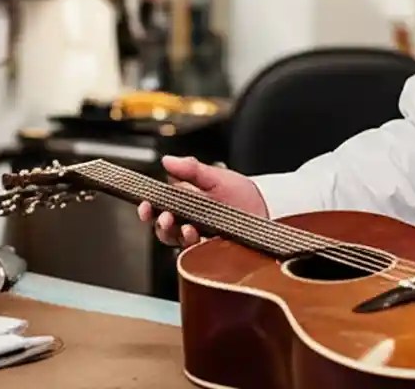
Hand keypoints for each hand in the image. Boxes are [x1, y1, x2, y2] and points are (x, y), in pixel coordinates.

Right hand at [136, 156, 268, 246]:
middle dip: (160, 224)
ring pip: (177, 241)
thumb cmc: (242, 194)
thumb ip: (193, 169)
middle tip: (165, 218)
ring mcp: (199, 238)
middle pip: (164, 228)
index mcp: (186, 202)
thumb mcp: (217, 177)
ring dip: (176, 235)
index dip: (149, 208)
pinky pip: (195, 254)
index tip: (146, 204)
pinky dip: (194, 246)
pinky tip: (198, 237)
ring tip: (186, 228)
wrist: (269, 211)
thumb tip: (167, 160)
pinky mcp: (211, 251)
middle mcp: (189, 221)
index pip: (159, 207)